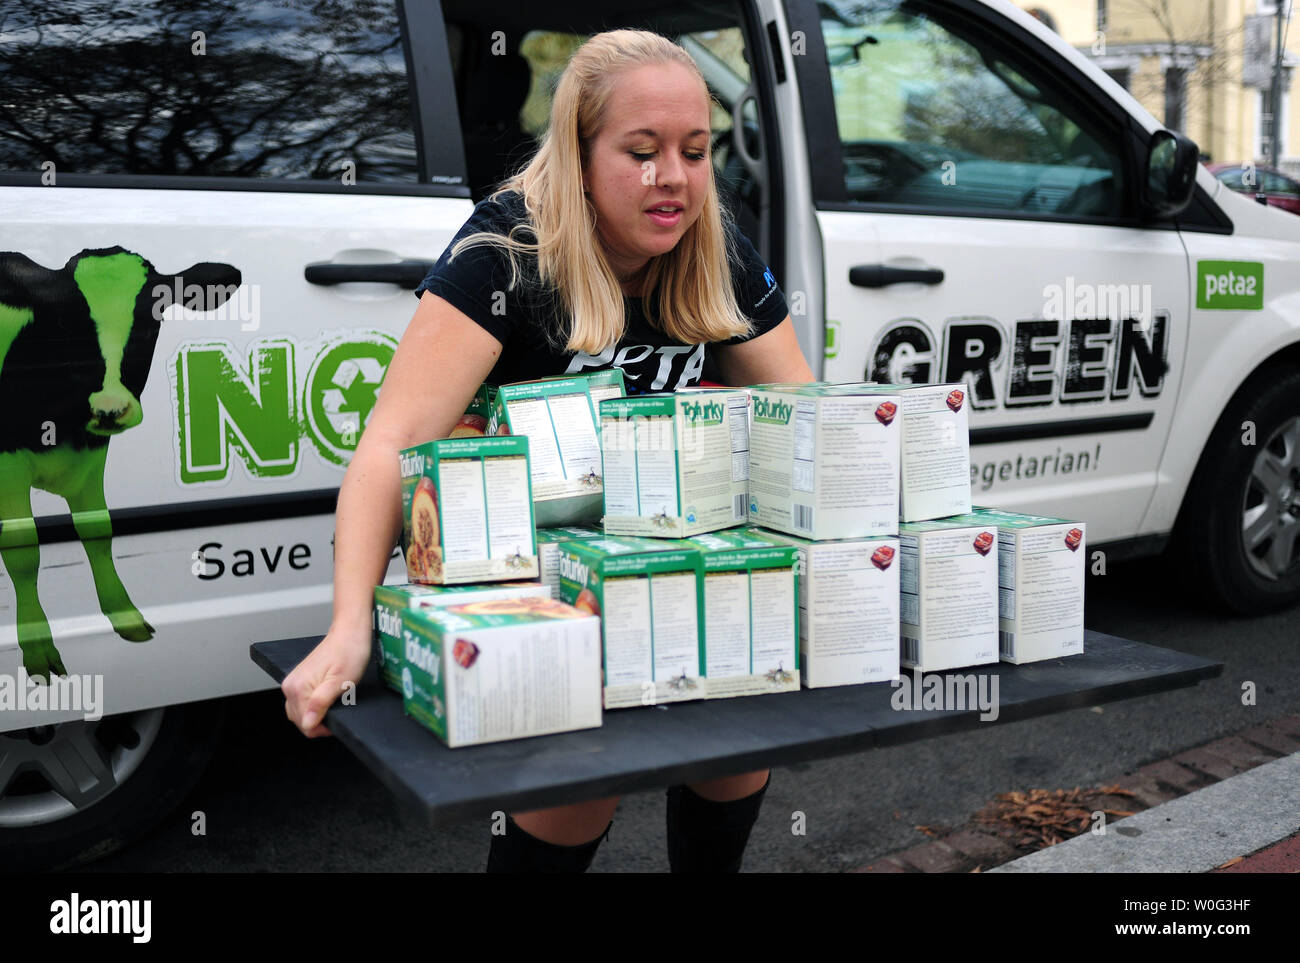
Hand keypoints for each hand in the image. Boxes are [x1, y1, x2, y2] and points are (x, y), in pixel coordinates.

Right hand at [281, 619, 372, 737]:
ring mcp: (293, 682)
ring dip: (315, 715)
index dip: (324, 728)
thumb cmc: (349, 653)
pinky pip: (301, 703)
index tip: (338, 719)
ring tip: (333, 703)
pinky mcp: (298, 680)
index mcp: (298, 688)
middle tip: (338, 708)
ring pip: (300, 713)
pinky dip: (312, 706)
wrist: (349, 633)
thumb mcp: (340, 682)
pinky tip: (326, 699)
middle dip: (319, 722)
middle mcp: (290, 686)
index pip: (305, 725)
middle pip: (300, 721)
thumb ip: (321, 703)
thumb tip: (308, 723)